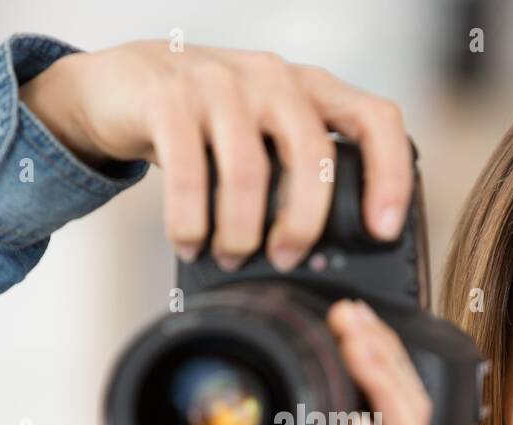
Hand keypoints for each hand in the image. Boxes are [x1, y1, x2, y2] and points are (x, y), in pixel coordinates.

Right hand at [19, 40, 412, 269]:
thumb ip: (293, 174)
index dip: (389, 175)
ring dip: (241, 230)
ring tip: (230, 257)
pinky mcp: (169, 98)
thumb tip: (324, 255)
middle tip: (286, 259)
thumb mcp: (263, 136)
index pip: (375, 119)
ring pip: (249, 169)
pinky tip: (190, 242)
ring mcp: (220, 83)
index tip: (384, 229)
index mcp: (309, 89)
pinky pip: (188, 172)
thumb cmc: (204, 124)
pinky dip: (190, 221)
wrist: (122, 86)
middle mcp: (272, 77)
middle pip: (312, 154)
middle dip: (303, 221)